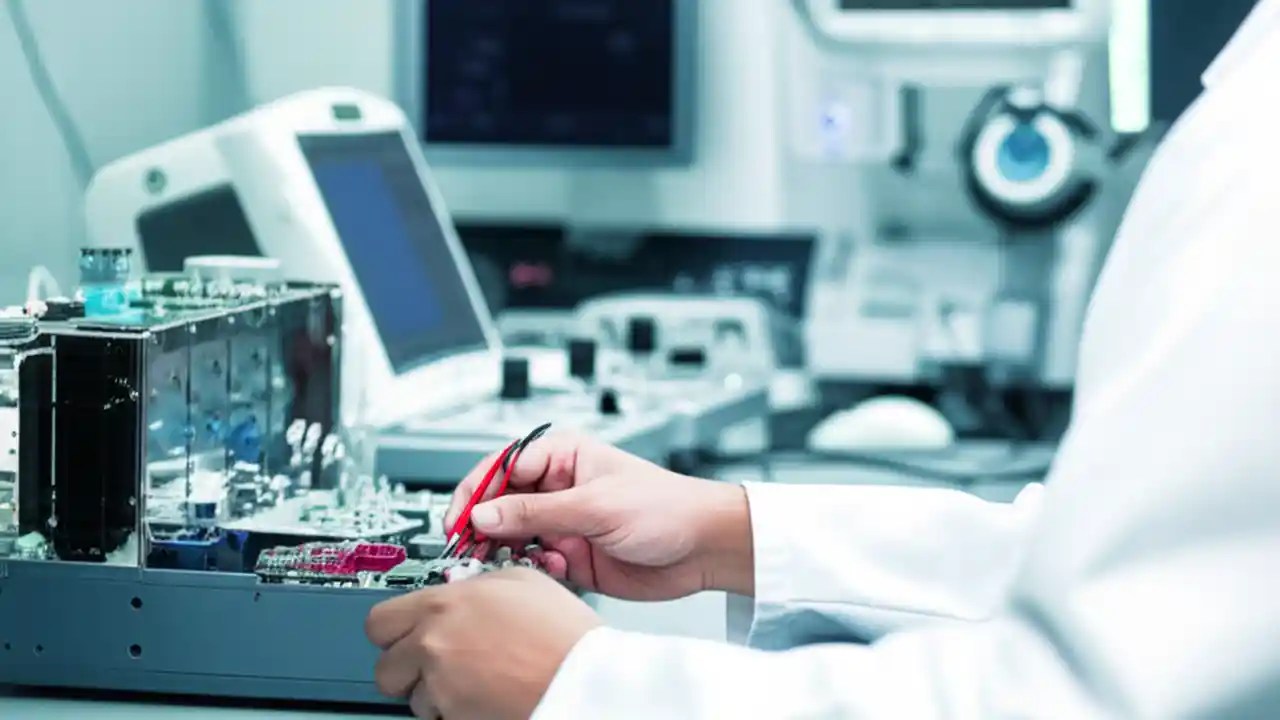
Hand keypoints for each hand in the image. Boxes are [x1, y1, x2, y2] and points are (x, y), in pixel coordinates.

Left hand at [366, 568, 600, 718]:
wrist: (583, 678)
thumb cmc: (562, 632)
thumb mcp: (519, 580)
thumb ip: (474, 586)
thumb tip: (460, 592)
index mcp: (442, 606)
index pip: (378, 621)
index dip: (393, 628)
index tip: (403, 630)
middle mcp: (433, 646)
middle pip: (385, 666)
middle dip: (406, 666)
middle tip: (432, 659)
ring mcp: (442, 687)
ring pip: (412, 698)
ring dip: (433, 691)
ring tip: (469, 678)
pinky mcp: (456, 718)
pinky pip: (439, 717)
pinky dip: (455, 710)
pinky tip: (484, 693)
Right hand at [446, 433, 753, 599]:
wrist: (704, 548)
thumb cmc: (666, 508)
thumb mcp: (595, 505)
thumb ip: (536, 512)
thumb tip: (483, 515)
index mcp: (562, 456)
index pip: (501, 467)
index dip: (475, 492)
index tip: (459, 519)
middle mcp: (557, 487)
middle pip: (499, 504)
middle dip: (483, 527)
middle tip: (469, 548)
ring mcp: (562, 523)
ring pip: (512, 536)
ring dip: (507, 551)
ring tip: (505, 563)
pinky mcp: (570, 556)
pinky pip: (533, 563)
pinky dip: (534, 569)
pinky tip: (551, 570)